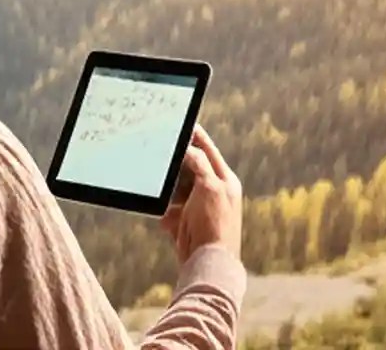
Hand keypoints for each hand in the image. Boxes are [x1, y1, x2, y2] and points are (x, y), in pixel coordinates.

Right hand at [160, 125, 242, 262]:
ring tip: (161, 194)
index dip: (196, 137)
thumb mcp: (210, 187)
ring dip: (167, 194)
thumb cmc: (216, 224)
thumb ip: (199, 163)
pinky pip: (170, 210)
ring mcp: (200, 208)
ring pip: (176, 190)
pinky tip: (165, 219)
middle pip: (189, 169)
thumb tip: (188, 148)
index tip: (183, 123)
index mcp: (225, 181)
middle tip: (160, 156)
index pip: (208, 151)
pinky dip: (165, 213)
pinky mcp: (187, 223)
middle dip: (174, 168)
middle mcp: (214, 192)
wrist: (209, 263)